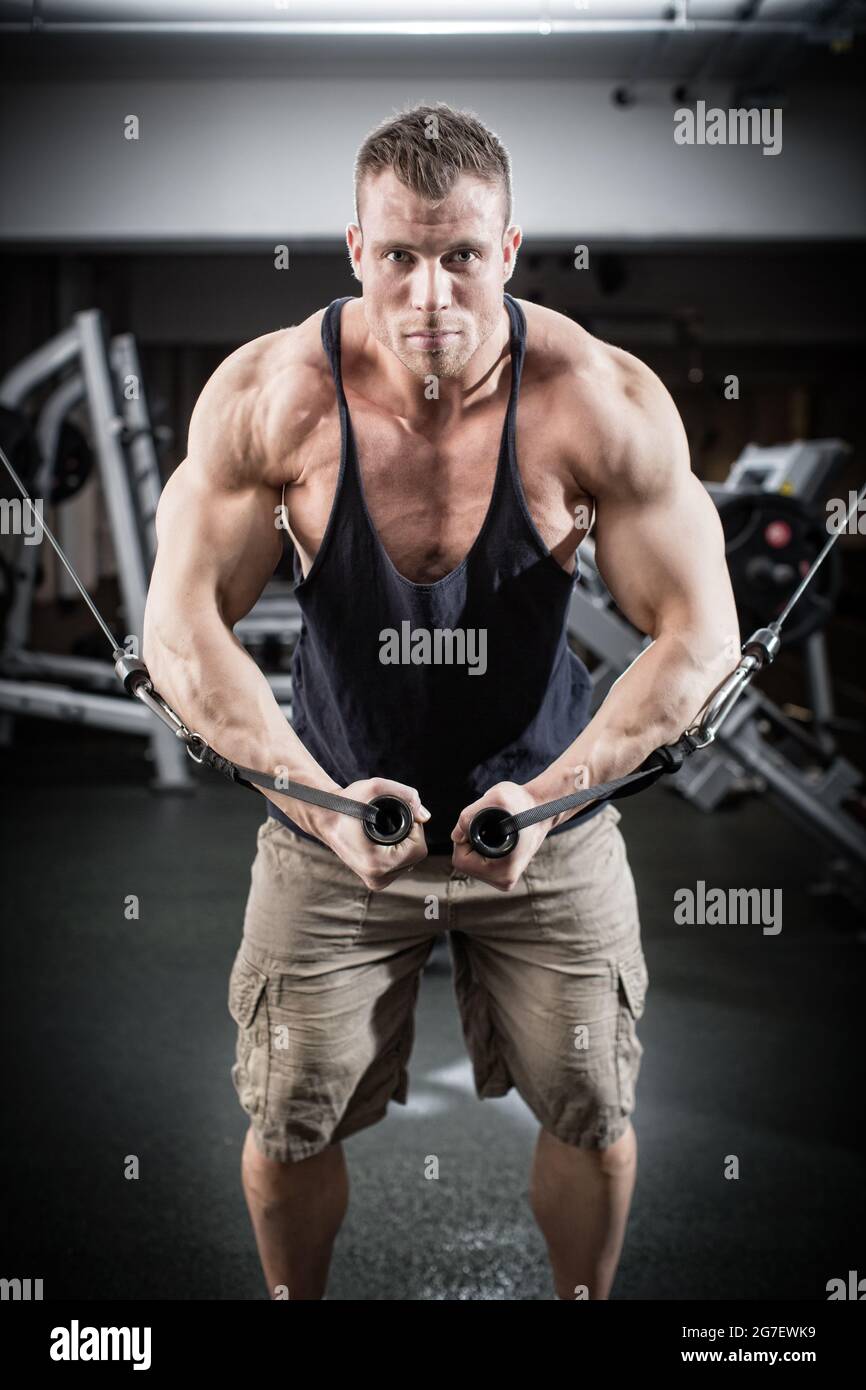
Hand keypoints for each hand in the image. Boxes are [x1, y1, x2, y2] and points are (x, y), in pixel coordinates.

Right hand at [320, 777, 429, 891]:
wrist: (325, 818)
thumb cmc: (347, 802)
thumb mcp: (375, 787)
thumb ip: (406, 794)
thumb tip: (425, 817)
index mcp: (377, 863)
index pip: (418, 849)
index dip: (415, 829)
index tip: (400, 816)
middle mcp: (377, 878)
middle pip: (416, 856)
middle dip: (411, 835)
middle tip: (392, 820)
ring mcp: (376, 883)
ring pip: (409, 861)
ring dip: (405, 844)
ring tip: (385, 829)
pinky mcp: (375, 882)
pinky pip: (400, 866)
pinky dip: (399, 851)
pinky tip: (385, 840)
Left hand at [450, 781, 549, 891]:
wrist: (543, 809)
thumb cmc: (522, 802)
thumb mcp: (496, 798)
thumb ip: (468, 816)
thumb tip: (456, 836)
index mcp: (503, 871)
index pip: (461, 860)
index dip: (464, 839)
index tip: (479, 824)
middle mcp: (505, 881)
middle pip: (465, 864)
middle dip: (469, 843)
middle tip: (485, 825)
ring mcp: (505, 880)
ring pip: (472, 863)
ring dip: (475, 845)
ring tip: (493, 831)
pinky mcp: (504, 874)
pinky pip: (480, 863)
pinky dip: (481, 848)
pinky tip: (495, 837)